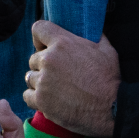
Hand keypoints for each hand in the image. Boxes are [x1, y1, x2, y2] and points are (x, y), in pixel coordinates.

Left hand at [24, 22, 119, 137]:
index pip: (38, 29)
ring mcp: (43, 81)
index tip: (45, 46)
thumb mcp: (106, 50)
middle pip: (34, 58)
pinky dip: (35, 98)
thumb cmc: (109, 79)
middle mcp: (49, 60)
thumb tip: (92, 30)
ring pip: (30, 77)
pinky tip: (48, 100)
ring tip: (54, 89)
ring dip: (40, 82)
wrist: (111, 108)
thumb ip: (95, 37)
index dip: (40, 38)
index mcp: (63, 43)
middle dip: (43, 65)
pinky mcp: (41, 101)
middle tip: (57, 74)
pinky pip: (27, 96)